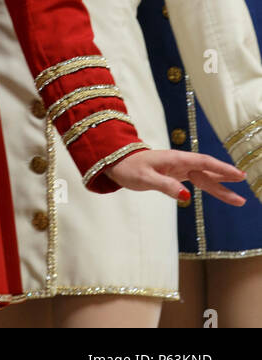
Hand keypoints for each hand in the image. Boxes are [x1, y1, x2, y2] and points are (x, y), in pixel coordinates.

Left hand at [105, 149, 245, 205]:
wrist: (115, 163)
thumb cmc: (128, 169)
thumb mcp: (145, 179)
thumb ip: (165, 186)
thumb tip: (187, 197)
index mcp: (175, 159)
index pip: (203, 163)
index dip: (222, 169)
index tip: (239, 175)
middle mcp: (179, 162)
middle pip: (207, 171)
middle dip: (226, 179)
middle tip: (245, 187)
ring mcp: (178, 168)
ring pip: (204, 178)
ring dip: (220, 187)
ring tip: (238, 200)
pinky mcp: (174, 174)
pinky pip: (196, 180)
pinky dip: (208, 186)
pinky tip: (218, 191)